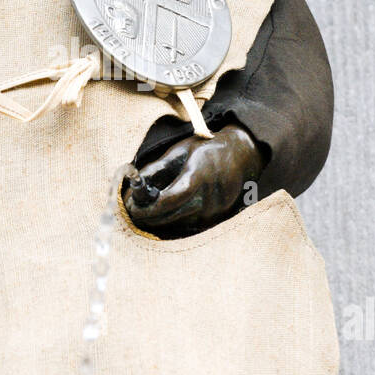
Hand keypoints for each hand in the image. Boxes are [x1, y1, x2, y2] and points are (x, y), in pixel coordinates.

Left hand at [123, 124, 266, 233]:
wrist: (241, 155)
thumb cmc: (207, 150)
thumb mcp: (180, 151)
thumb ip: (157, 168)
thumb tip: (135, 183)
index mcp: (200, 176)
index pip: (171, 199)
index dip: (150, 207)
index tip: (133, 207)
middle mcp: (211, 197)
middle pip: (173, 216)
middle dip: (150, 216)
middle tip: (134, 210)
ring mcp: (216, 210)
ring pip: (180, 223)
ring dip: (161, 219)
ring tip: (148, 208)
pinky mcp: (218, 218)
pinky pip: (191, 224)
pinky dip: (176, 219)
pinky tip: (167, 211)